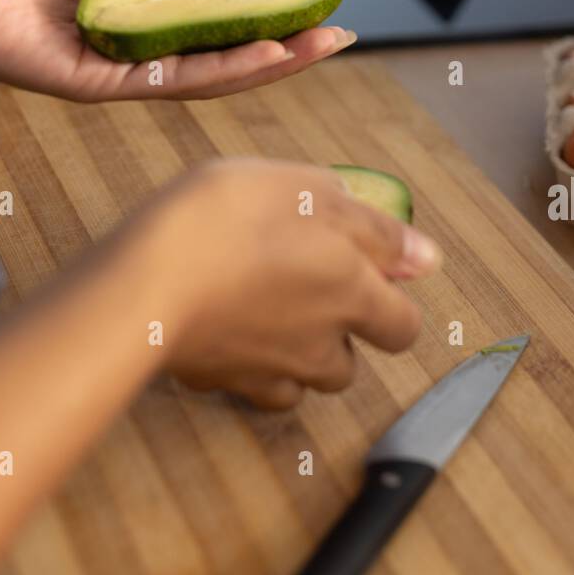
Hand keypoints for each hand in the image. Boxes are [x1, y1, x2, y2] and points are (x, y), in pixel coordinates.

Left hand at [0, 0, 356, 99]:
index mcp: (140, 7)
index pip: (218, 15)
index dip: (269, 7)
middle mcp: (138, 45)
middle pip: (227, 52)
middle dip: (287, 46)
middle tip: (340, 31)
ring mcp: (121, 68)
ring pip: (209, 75)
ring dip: (269, 64)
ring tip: (320, 46)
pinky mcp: (98, 83)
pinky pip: (169, 80)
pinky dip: (220, 69)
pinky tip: (264, 55)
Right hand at [143, 158, 438, 408]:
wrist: (147, 278)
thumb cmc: (231, 218)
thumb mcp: (310, 191)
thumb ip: (375, 227)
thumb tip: (426, 257)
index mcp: (351, 295)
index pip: (404, 328)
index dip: (392, 304)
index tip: (366, 273)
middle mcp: (319, 347)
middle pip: (348, 364)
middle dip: (337, 335)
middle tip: (302, 283)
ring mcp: (266, 372)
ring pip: (299, 382)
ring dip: (294, 356)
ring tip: (262, 306)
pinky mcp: (216, 381)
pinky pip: (244, 383)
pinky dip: (243, 364)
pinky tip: (221, 324)